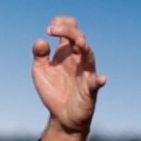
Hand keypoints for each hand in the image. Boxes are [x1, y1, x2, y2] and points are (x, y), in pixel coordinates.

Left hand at [33, 16, 105, 137]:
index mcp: (66, 52)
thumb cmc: (54, 90)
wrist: (62, 116)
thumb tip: (41, 41)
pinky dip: (98, 81)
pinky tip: (101, 79)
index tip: (49, 29)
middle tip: (52, 29)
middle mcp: (78, 58)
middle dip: (68, 30)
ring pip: (89, 55)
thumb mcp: (40, 71)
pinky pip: (96, 83)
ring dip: (84, 47)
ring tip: (79, 42)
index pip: (69, 29)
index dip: (61, 24)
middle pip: (79, 37)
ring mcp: (85, 72)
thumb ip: (39, 55)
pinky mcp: (90, 90)